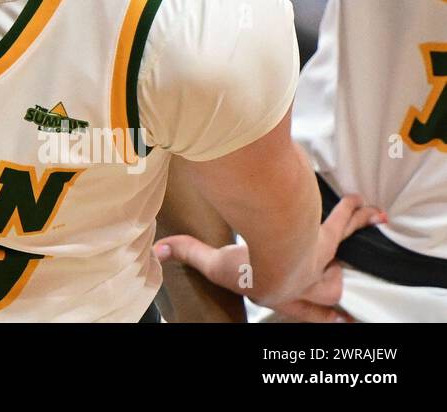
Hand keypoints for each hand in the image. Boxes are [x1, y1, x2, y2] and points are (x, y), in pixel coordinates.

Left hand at [155, 193, 384, 317]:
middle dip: (334, 290)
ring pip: (339, 259)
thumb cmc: (247, 265)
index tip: (332, 319)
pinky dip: (359, 216)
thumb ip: (188, 253)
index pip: (302, 310)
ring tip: (358, 228)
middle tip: (343, 299)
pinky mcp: (325, 235)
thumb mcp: (213, 263)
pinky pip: (345, 224)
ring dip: (345, 241)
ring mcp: (319, 257)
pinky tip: (373, 211)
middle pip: (329, 291)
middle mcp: (306, 280)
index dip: (315, 314)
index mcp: (282, 292)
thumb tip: (156, 252)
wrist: (276, 251)